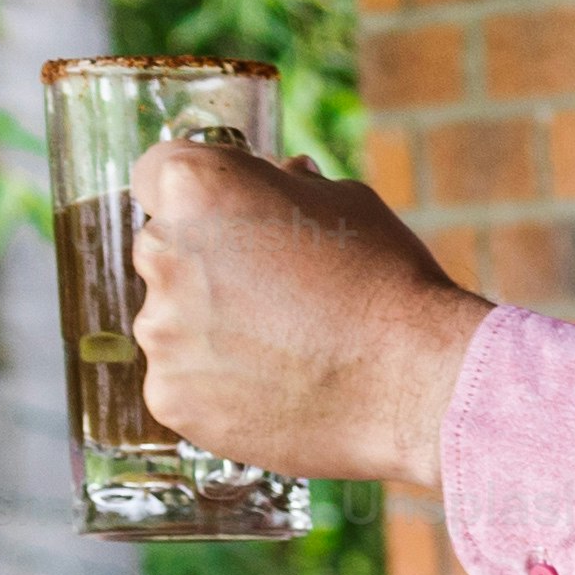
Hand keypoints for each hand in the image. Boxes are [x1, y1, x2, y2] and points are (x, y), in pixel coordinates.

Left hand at [122, 141, 484, 492]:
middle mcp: (163, 252)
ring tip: (284, 355)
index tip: (228, 225)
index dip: (199, 202)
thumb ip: (288, 188)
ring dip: (211, 334)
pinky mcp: (170, 397)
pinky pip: (181, 386)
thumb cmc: (390, 284)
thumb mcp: (345, 203)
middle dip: (204, 269)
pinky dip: (216, 391)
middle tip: (272, 300)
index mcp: (195, 185)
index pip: (156, 177)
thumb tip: (280, 179)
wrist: (418, 385)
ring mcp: (161, 331)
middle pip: (161, 252)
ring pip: (171, 325)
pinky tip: (274, 392)